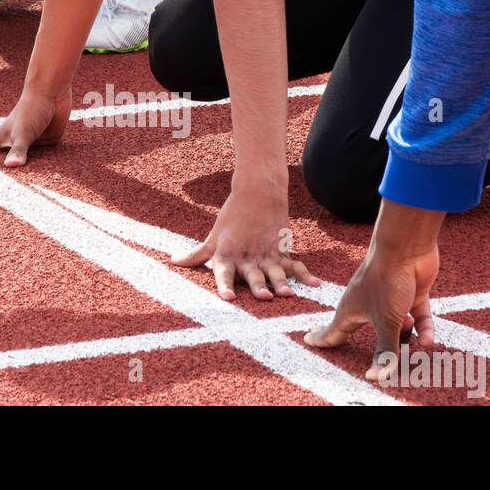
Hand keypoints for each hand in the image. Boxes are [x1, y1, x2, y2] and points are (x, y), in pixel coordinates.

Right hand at [0, 89, 69, 166]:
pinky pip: (37, 150)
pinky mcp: (46, 138)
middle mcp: (13, 136)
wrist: (52, 91)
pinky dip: (31, 150)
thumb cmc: (32, 108)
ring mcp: (28, 136)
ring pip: (11, 143)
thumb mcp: (24, 133)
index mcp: (3, 135)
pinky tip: (31, 150)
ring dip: (2, 144)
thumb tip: (10, 166)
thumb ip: (18, 150)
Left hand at [172, 180, 318, 299]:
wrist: (258, 192)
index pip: (224, 273)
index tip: (228, 297)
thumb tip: (173, 262)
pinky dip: (306, 275)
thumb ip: (196, 254)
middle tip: (264, 297)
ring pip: (275, 271)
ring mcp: (267, 254)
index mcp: (228, 254)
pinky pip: (295, 264)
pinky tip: (315, 284)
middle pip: (253, 274)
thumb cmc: (232, 217)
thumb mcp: (213, 236)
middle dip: (258, 286)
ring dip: (281, 283)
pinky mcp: (282, 250)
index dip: (225, 285)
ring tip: (287, 294)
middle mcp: (247, 257)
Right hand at [304, 199, 444, 379]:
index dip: (322, 339)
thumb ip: (385, 351)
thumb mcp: (386, 322)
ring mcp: (391, 300)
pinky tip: (428, 340)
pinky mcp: (412, 294)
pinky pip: (418, 319)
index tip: (309, 341)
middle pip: (368, 333)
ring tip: (413, 341)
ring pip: (398, 328)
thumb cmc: (386, 279)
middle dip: (373, 348)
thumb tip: (376, 377)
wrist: (406, 247)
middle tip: (364, 360)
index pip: (334, 331)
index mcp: (351, 309)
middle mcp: (368, 306)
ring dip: (406, 338)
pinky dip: (423, 329)